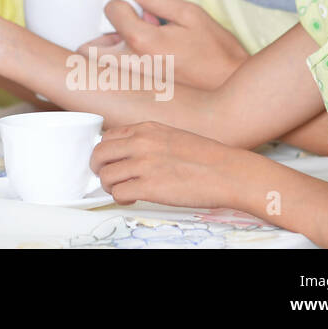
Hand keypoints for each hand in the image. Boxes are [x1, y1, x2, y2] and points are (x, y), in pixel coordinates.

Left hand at [91, 121, 251, 208]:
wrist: (228, 172)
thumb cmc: (207, 157)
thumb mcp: (172, 136)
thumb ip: (149, 140)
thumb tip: (130, 153)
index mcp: (146, 129)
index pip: (107, 137)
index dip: (104, 152)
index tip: (108, 162)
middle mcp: (141, 143)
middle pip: (99, 155)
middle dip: (98, 169)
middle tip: (106, 177)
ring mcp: (143, 165)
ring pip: (105, 176)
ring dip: (110, 186)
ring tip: (121, 190)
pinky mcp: (149, 187)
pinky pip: (118, 194)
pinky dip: (120, 198)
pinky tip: (131, 199)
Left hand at [98, 0, 249, 88]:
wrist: (233, 89)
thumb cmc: (217, 52)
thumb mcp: (189, 14)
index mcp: (142, 41)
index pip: (111, 10)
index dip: (124, 3)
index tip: (140, 9)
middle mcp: (131, 65)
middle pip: (88, 47)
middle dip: (104, 34)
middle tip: (130, 30)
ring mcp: (132, 84)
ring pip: (99, 66)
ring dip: (111, 52)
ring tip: (143, 47)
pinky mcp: (137, 96)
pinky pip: (115, 80)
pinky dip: (122, 68)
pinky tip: (149, 62)